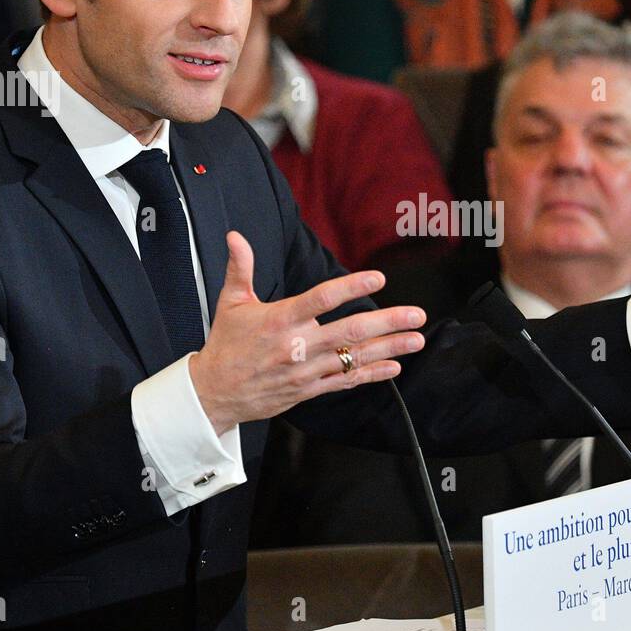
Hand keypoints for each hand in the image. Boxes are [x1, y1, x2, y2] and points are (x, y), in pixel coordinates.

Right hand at [189, 231, 426, 430]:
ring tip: (417, 338)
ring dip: (390, 348)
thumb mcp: (230, 303)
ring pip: (355, 358)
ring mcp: (307, 371)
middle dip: (388, 322)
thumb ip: (240, 268)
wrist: (214, 394)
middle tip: (416, 314)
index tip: (378, 278)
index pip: (322, 299)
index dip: (352, 287)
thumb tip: (236, 236)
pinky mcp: (310, 390)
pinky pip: (346, 382)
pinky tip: (394, 367)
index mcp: (280, 320)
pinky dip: (372, 375)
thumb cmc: (226, 345)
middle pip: (350, 331)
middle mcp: (298, 346)